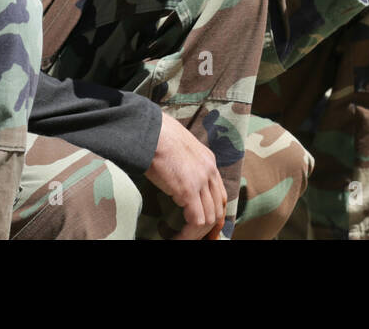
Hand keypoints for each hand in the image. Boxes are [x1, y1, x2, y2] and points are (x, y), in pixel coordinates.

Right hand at [143, 111, 226, 239]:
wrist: (148, 130)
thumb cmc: (156, 135)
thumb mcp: (178, 148)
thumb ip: (184, 163)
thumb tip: (174, 177)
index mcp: (208, 160)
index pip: (220, 194)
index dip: (215, 213)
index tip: (208, 228)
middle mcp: (209, 170)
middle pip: (218, 208)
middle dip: (210, 229)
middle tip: (198, 239)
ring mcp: (201, 180)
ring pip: (209, 218)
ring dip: (196, 234)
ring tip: (181, 239)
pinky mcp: (188, 190)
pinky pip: (196, 221)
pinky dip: (188, 234)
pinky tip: (176, 237)